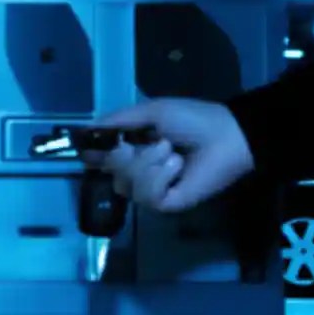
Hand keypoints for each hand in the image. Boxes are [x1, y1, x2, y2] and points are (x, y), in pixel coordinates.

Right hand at [86, 98, 254, 212]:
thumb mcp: (151, 111)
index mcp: (132, 149)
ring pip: (126, 185)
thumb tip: (84, 130)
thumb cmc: (193, 120)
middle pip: (109, 173)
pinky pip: (146, 196)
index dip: (94, 154)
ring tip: (172, 152)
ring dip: (147, 165)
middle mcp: (138, 171)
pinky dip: (159, 177)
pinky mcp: (166, 203)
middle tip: (149, 143)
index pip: (100, 159)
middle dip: (124, 156)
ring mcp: (151, 190)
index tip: (91, 147)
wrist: (228, 136)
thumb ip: (117, 120)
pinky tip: (177, 167)